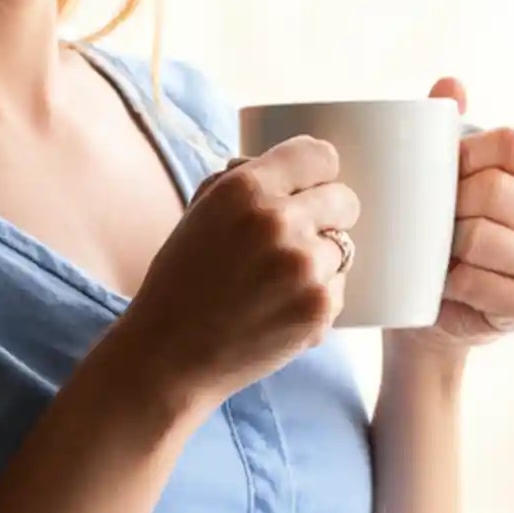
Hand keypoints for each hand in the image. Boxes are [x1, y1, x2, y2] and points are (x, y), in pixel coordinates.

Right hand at [114, 136, 359, 407]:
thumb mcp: (199, 215)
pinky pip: (338, 288)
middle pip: (344, 200)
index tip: (314, 184)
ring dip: (319, 260)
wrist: (169, 356)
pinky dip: (316, 298)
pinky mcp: (320, 308)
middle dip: (329, 215)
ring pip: (343, 247)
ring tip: (277, 283)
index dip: (319, 171)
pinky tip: (278, 311)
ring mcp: (304, 267)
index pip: (319, 155)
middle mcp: (278, 222)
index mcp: (244, 190)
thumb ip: (241, 181)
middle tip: (302, 236)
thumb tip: (286, 167)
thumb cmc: (181, 283)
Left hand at [392, 78, 513, 354]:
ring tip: (442, 255)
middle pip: (491, 189)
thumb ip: (450, 130)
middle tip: (435, 224)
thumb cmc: (445, 235)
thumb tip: (450, 82)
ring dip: (446, 248)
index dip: (464, 155)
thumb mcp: (448, 181)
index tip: (442, 176)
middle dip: (449, 207)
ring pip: (479, 237)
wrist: (438, 307)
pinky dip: (450, 284)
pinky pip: (476, 281)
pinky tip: (448, 285)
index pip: (509, 142)